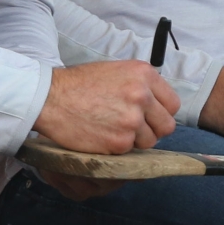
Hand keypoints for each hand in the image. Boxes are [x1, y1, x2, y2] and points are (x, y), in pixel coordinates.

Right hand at [35, 61, 177, 152]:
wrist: (50, 98)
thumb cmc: (80, 84)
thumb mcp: (116, 71)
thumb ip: (140, 85)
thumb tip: (157, 104)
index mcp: (144, 74)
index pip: (173, 104)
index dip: (161, 113)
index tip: (150, 117)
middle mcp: (142, 95)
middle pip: (166, 126)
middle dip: (153, 130)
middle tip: (133, 130)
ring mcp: (132, 120)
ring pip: (149, 142)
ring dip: (135, 142)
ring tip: (113, 132)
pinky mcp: (119, 141)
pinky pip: (130, 152)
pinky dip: (118, 150)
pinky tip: (102, 138)